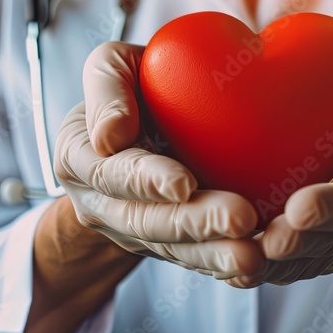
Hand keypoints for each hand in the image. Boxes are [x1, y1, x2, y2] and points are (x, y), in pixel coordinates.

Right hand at [54, 41, 264, 278]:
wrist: (146, 121)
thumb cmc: (136, 85)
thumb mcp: (111, 65)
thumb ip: (105, 86)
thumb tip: (110, 136)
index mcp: (79, 156)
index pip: (111, 173)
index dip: (146, 181)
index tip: (183, 184)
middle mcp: (99, 202)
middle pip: (145, 220)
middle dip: (194, 223)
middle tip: (240, 218)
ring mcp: (131, 230)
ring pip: (172, 249)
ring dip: (213, 254)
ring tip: (252, 254)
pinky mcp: (164, 245)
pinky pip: (192, 261)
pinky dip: (222, 266)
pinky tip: (253, 266)